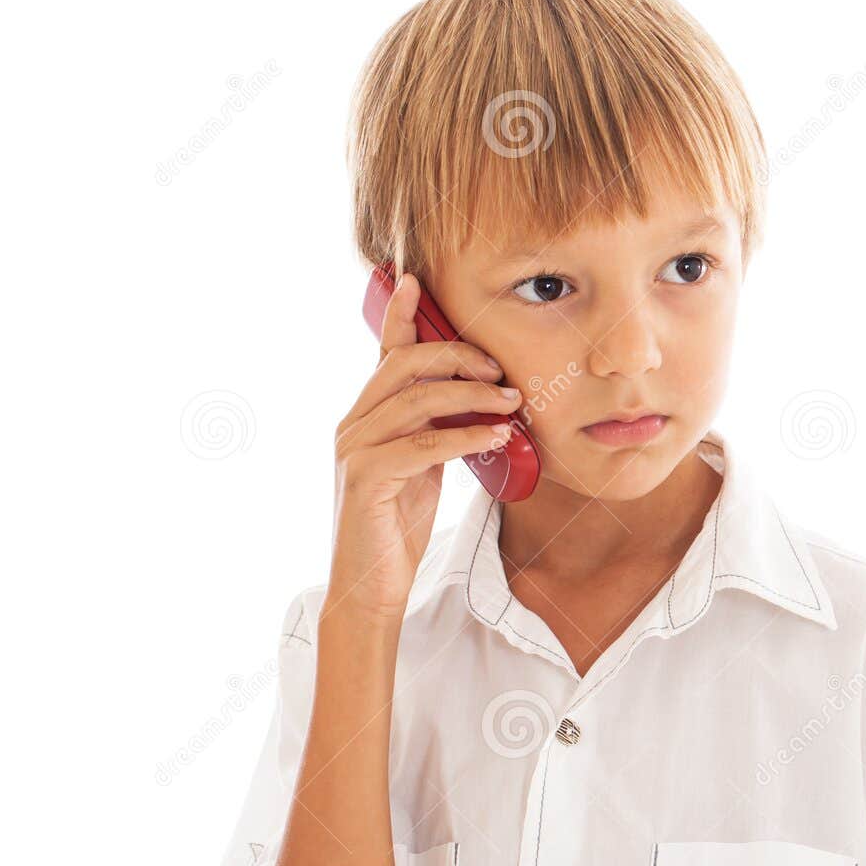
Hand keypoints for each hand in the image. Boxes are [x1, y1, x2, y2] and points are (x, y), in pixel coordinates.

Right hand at [324, 271, 521, 624]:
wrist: (370, 586)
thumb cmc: (398, 527)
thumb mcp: (422, 467)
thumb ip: (434, 429)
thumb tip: (477, 402)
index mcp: (367, 416)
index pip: (384, 354)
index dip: (400, 314)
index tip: (417, 280)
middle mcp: (354, 424)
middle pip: (405, 365)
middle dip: (458, 357)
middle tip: (501, 371)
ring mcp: (355, 449)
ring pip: (416, 400)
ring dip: (472, 397)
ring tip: (512, 404)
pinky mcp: (365, 479)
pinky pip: (421, 445)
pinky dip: (464, 436)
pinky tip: (496, 438)